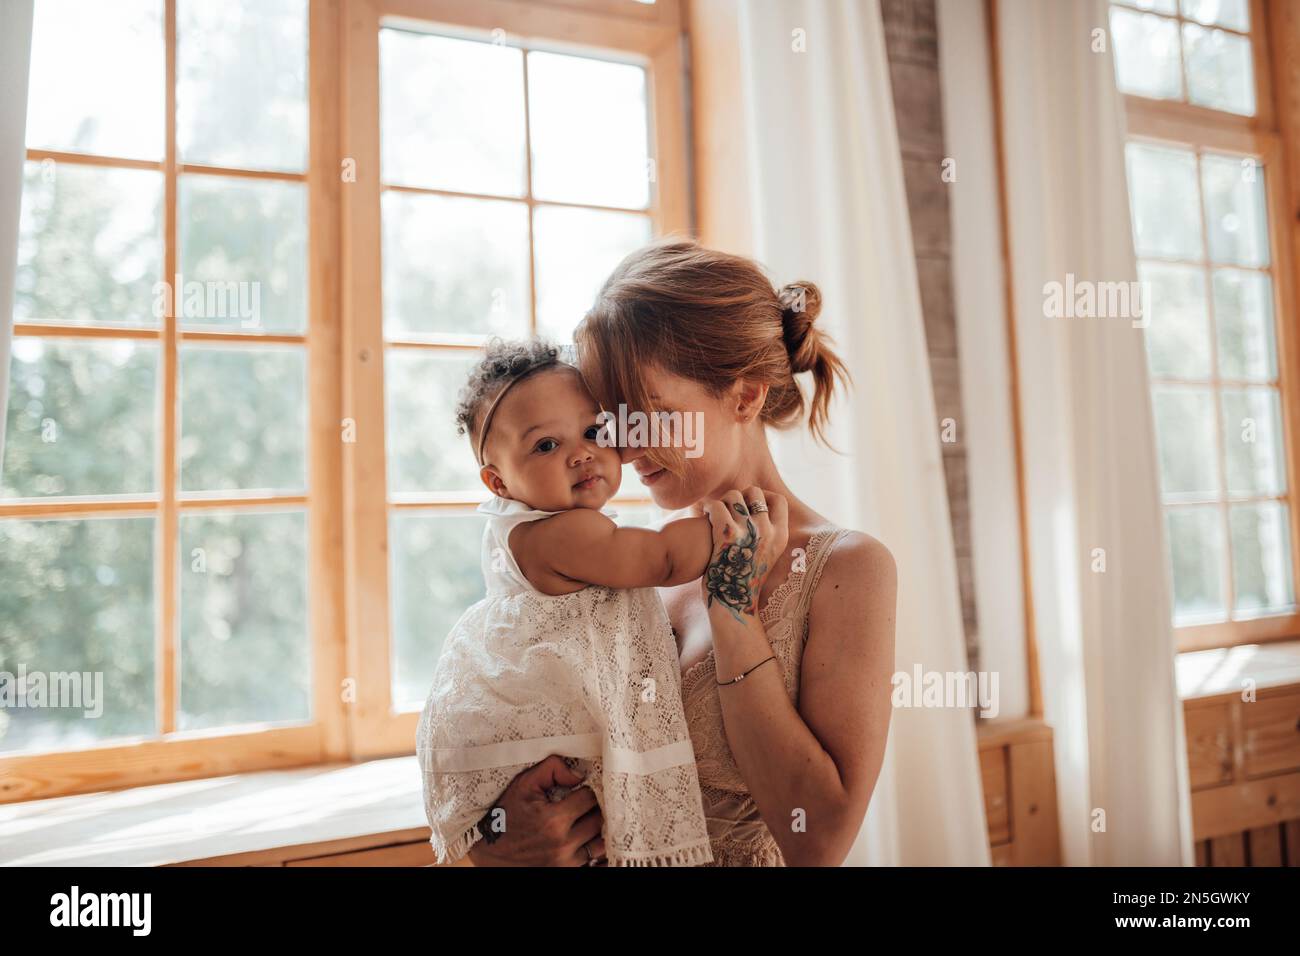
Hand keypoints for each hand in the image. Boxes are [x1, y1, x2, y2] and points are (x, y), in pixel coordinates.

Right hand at [466, 755, 605, 866]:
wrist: (490, 852)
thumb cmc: (506, 816)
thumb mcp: (523, 785)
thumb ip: (551, 770)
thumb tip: (579, 774)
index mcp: (553, 820)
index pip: (590, 799)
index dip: (588, 790)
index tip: (582, 789)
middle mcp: (562, 844)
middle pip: (599, 820)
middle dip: (596, 808)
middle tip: (588, 803)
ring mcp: (565, 862)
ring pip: (600, 842)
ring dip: (598, 830)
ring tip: (590, 820)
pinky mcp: (565, 872)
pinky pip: (594, 863)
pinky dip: (596, 851)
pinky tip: (590, 840)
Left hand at [700, 487, 788, 622]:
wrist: (731, 605)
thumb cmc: (743, 581)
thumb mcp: (765, 556)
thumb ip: (765, 534)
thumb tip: (757, 509)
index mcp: (780, 537)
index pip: (778, 500)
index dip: (762, 496)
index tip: (748, 503)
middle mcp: (768, 532)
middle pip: (754, 492)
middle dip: (739, 496)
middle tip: (727, 509)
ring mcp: (748, 533)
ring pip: (733, 496)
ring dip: (721, 502)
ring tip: (714, 514)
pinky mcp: (727, 536)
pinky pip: (715, 506)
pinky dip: (707, 509)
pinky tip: (704, 517)